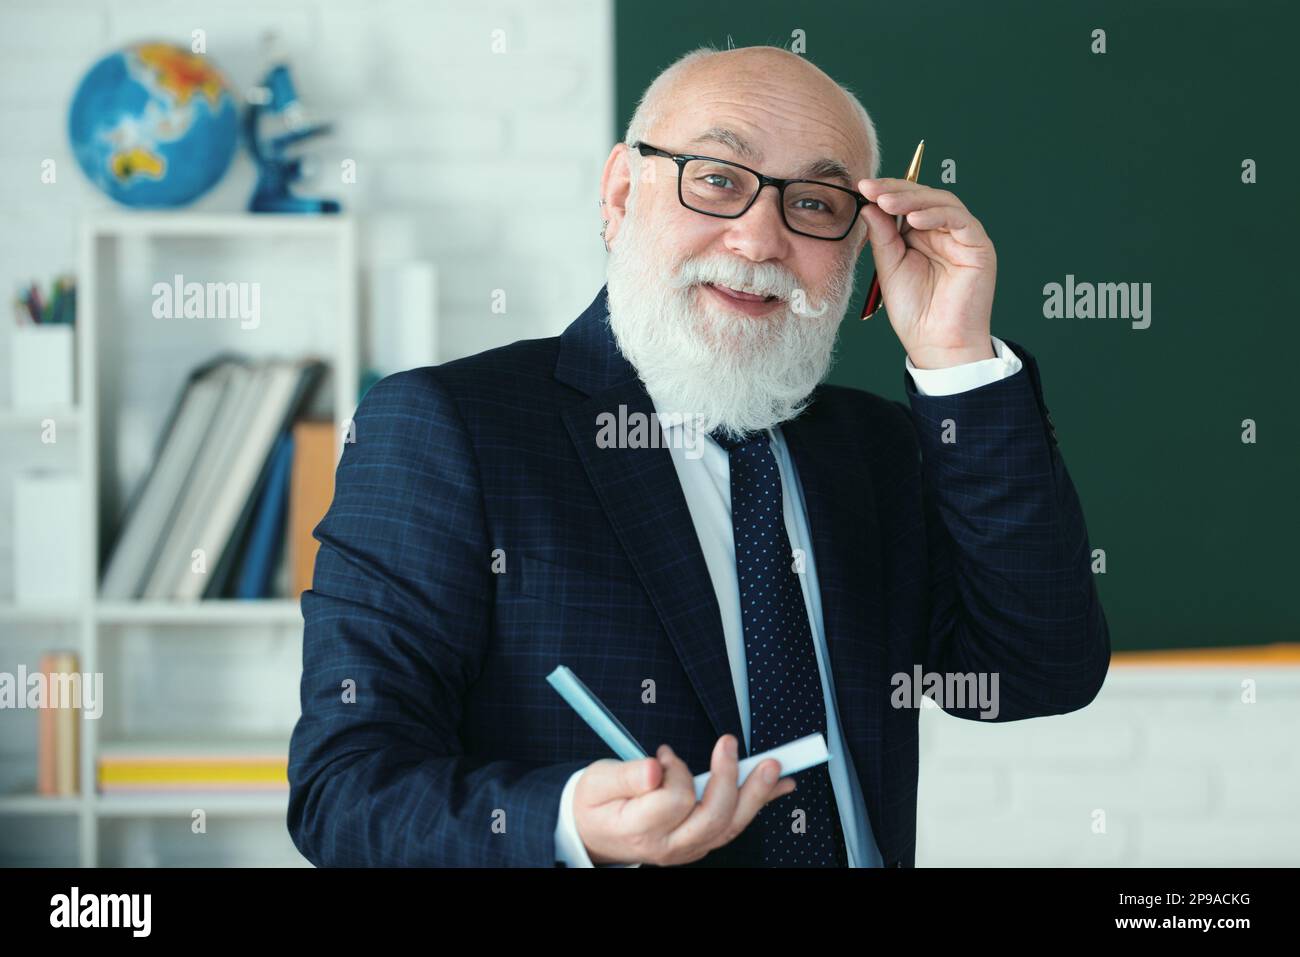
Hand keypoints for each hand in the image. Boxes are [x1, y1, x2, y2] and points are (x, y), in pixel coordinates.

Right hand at [572, 734, 794, 865]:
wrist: (593, 834)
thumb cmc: (594, 803)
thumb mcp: (597, 781)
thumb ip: (626, 775)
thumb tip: (656, 767)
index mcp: (640, 829)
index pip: (675, 800)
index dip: (675, 771)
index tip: (664, 755)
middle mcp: (669, 845)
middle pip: (712, 818)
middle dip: (729, 778)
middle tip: (730, 744)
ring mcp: (687, 847)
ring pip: (730, 826)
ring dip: (756, 795)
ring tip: (774, 768)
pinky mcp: (699, 841)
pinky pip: (733, 825)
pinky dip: (757, 803)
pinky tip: (776, 785)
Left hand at [856, 178, 997, 368]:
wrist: (936, 343)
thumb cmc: (915, 312)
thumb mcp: (889, 267)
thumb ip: (882, 236)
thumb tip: (868, 205)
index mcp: (922, 235)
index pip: (905, 202)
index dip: (885, 192)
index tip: (861, 188)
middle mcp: (943, 232)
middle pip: (923, 196)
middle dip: (895, 190)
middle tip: (871, 189)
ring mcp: (962, 237)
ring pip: (941, 202)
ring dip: (912, 198)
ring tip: (887, 202)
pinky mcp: (978, 245)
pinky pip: (959, 219)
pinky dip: (936, 214)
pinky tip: (913, 218)